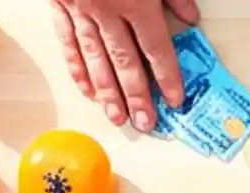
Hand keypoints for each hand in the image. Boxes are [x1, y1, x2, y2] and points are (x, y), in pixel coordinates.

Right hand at [50, 0, 200, 130]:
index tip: (176, 100)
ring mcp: (80, 11)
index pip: (156, 48)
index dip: (168, 76)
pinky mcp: (59, 6)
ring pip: (96, 59)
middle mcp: (107, 11)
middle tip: (146, 123)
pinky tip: (87, 90)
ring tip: (118, 117)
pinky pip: (69, 43)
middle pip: (125, 62)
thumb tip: (190, 17)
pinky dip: (78, 68)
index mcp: (135, 0)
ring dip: (108, 92)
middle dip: (138, 96)